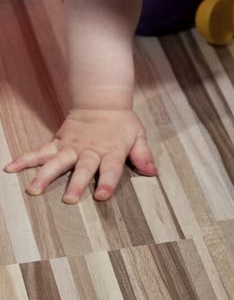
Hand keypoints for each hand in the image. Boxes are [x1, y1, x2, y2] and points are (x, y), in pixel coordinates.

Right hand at [3, 108, 156, 202]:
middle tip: (69, 199)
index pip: (111, 168)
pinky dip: (25, 159)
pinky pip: (40, 152)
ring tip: (33, 189)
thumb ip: (143, 155)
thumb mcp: (137, 135)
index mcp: (111, 150)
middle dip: (77, 183)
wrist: (102, 100)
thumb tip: (153, 172)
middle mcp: (90, 150)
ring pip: (58, 161)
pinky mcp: (58, 142)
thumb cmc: (121, 123)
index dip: (108, 181)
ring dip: (46, 175)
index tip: (102, 196)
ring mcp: (72, 146)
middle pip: (83, 167)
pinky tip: (11, 167)